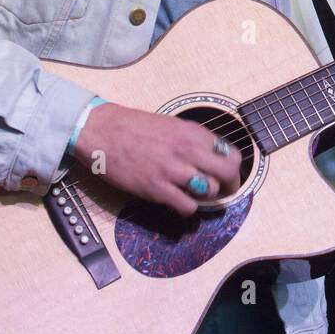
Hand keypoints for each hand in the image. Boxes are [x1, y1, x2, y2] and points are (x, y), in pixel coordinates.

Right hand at [74, 104, 242, 217]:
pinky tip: (179, 203)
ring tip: (195, 194)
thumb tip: (213, 155)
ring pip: (209, 191)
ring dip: (206, 196)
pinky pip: (187, 206)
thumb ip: (194, 139)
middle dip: (229, 185)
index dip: (233, 167)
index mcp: (193, 132)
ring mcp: (173, 170)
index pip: (231, 153)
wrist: (101, 131)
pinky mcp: (157, 189)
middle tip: (222, 190)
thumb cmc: (134, 126)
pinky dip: (188, 209)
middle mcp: (188, 150)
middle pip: (227, 174)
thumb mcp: (172, 124)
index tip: (228, 173)